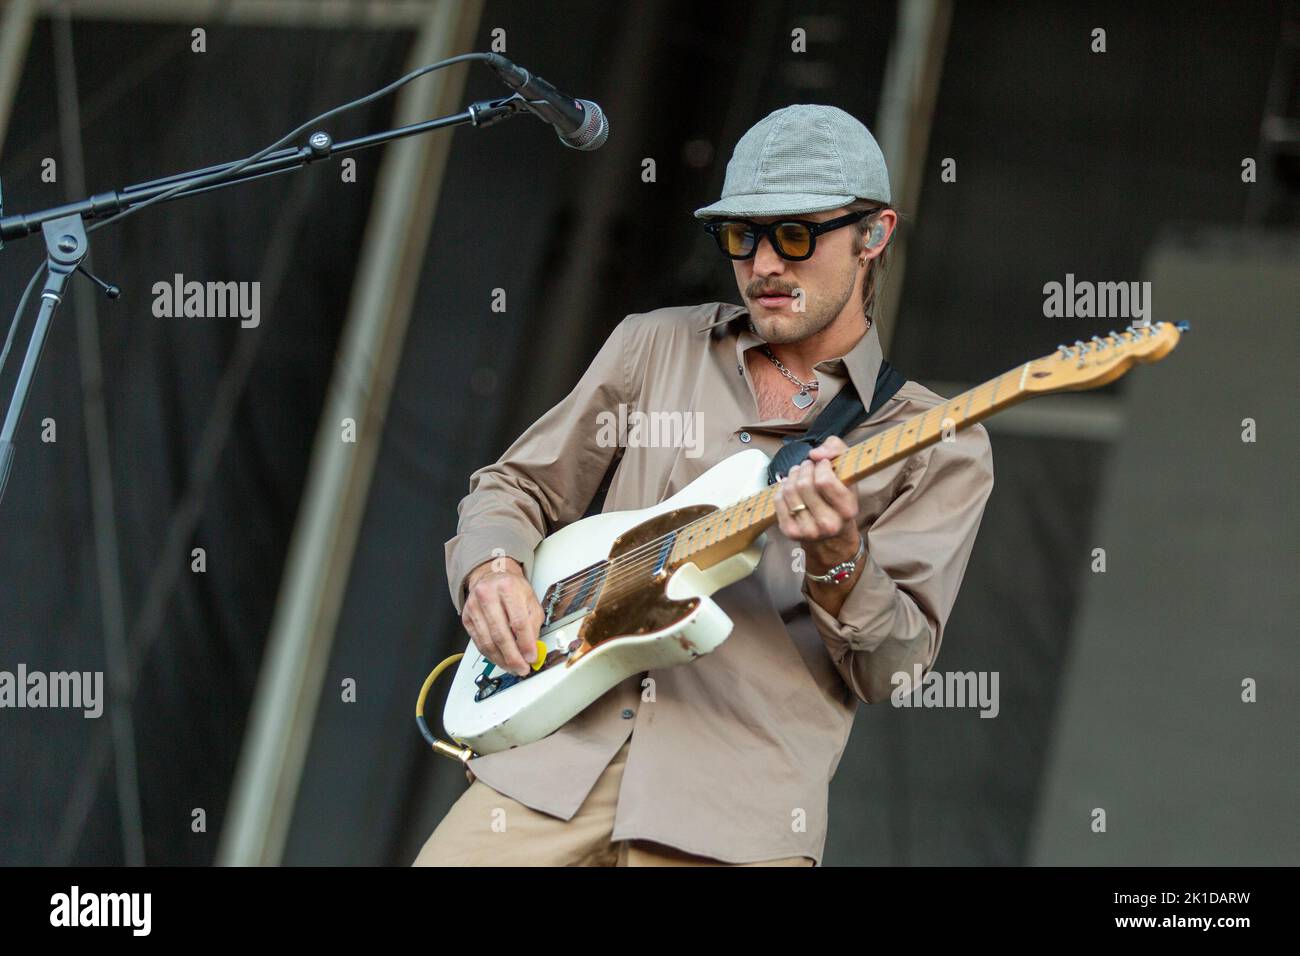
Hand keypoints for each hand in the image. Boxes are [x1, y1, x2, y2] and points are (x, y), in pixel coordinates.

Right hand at [462, 556, 543, 677]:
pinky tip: (500, 660)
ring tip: (513, 667)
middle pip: (500, 634)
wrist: (491, 576)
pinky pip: (479, 643)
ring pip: (487, 642)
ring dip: (501, 660)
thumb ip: (533, 624)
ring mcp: (474, 607)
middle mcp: (488, 595)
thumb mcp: (530, 600)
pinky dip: (491, 655)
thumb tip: (533, 650)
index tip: (531, 658)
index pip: (518, 622)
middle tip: (522, 668)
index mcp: (508, 587)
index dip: (526, 644)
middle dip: (513, 657)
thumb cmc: (512, 588)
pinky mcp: (466, 618)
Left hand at [773, 435, 861, 570]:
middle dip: (804, 468)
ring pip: (790, 491)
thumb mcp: (848, 473)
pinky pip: (778, 501)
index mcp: (847, 510)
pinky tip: (790, 486)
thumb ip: (837, 450)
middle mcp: (828, 524)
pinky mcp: (790, 532)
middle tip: (808, 465)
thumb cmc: (840, 499)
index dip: (820, 466)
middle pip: (804, 485)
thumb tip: (815, 454)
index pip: (824, 481)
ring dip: (792, 475)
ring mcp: (808, 531)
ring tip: (799, 473)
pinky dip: (782, 488)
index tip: (823, 463)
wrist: (833, 535)